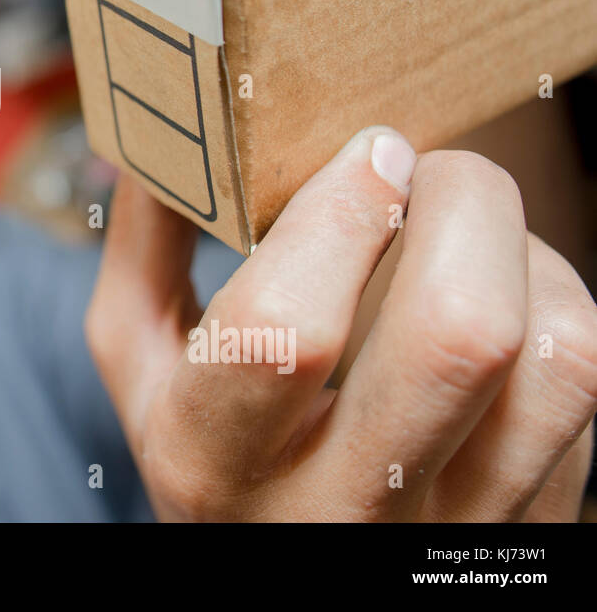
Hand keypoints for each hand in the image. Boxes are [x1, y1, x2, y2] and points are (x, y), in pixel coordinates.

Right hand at [87, 126, 596, 520]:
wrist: (292, 580)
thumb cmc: (213, 461)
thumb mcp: (142, 373)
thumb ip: (145, 253)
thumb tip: (163, 129)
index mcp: (214, 461)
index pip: (286, 330)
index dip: (340, 215)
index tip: (368, 152)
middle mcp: (340, 510)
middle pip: (458, 335)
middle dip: (464, 203)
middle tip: (430, 173)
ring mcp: (451, 532)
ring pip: (554, 362)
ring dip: (529, 256)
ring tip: (473, 238)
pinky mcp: (532, 526)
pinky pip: (582, 393)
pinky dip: (555, 312)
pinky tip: (503, 305)